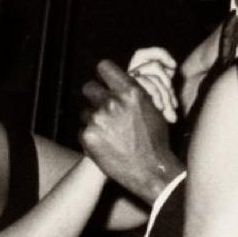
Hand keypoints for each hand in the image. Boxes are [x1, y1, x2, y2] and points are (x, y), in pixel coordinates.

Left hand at [79, 60, 179, 201]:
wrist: (150, 169)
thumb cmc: (155, 139)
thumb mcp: (152, 108)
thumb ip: (133, 93)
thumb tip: (119, 82)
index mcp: (131, 91)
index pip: (104, 67)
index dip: (104, 73)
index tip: (105, 80)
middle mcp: (112, 102)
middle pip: (89, 87)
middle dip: (95, 96)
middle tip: (103, 106)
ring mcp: (97, 119)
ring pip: (85, 110)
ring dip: (93, 117)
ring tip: (108, 130)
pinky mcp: (87, 135)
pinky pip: (82, 128)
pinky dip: (90, 134)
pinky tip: (104, 143)